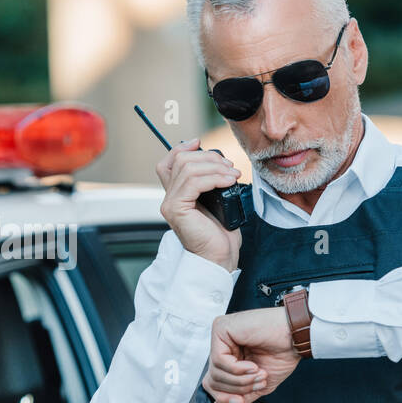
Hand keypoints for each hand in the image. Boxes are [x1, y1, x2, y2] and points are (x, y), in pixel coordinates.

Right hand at [155, 138, 241, 271]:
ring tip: (233, 176)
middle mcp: (168, 198)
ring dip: (216, 168)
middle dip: (209, 158)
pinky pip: (194, 182)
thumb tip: (218, 161)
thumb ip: (210, 182)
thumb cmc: (220, 235)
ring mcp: (170, 204)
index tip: (201, 143)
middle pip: (181, 160)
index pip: (169, 162)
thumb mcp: (217, 200)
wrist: (219, 258)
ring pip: (188, 168)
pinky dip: (214, 178)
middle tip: (230, 168)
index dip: (183, 148)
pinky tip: (228, 182)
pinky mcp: (176, 209)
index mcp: (176, 194)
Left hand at [203, 308, 302, 402]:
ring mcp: (220, 336)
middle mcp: (222, 346)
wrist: (296, 338)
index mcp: (229, 357)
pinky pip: (218, 360)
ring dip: (240, 380)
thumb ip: (238, 397)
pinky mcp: (221, 328)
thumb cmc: (282, 354)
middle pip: (212, 380)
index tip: (240, 401)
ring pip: (215, 372)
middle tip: (257, 383)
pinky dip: (237, 369)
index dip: (225, 397)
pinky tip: (252, 365)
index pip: (212, 384)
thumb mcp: (258, 385)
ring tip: (258, 373)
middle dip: (236, 388)